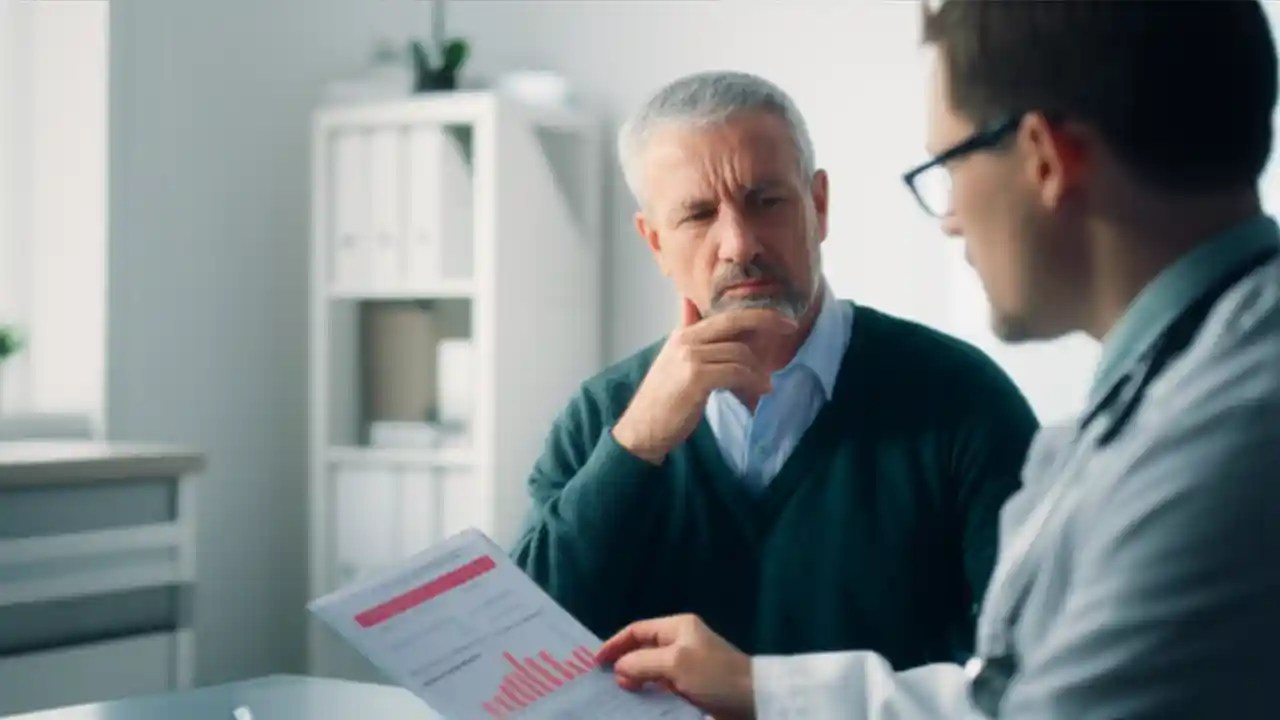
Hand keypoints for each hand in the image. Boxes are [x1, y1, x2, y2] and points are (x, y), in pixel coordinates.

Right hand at [596, 614, 754, 719]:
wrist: (753, 700)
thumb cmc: (714, 675)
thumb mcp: (675, 663)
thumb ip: (642, 663)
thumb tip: (620, 670)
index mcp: (678, 627)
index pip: (637, 630)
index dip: (615, 644)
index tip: (596, 663)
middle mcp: (680, 643)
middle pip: (642, 650)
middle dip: (623, 665)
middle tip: (605, 684)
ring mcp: (687, 666)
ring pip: (651, 672)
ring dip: (635, 683)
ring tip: (618, 697)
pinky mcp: (692, 688)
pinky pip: (663, 688)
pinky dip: (649, 695)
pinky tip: (639, 706)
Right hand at [612, 299, 795, 463]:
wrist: (642, 428)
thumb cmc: (663, 398)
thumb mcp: (672, 358)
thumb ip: (685, 331)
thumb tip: (689, 303)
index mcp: (683, 334)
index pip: (725, 315)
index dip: (755, 313)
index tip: (781, 318)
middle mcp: (686, 340)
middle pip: (735, 321)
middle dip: (767, 321)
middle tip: (791, 327)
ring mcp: (690, 357)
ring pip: (739, 353)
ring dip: (758, 370)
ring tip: (765, 385)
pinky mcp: (696, 377)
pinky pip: (736, 372)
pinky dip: (753, 382)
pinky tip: (760, 391)